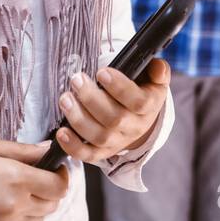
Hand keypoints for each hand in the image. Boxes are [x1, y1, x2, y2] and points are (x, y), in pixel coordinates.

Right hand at [0, 139, 69, 220]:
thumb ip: (22, 150)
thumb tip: (47, 149)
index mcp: (16, 178)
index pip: (59, 186)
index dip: (62, 178)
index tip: (55, 172)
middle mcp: (14, 205)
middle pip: (51, 205)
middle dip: (48, 192)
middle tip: (34, 182)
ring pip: (36, 220)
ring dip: (32, 208)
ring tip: (11, 196)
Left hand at [54, 58, 170, 161]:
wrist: (140, 121)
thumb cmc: (142, 92)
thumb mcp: (154, 80)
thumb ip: (158, 71)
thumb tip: (158, 66)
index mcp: (149, 107)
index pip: (137, 102)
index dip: (119, 88)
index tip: (101, 72)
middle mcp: (134, 127)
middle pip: (114, 119)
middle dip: (92, 98)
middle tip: (77, 79)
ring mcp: (118, 142)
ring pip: (99, 136)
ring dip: (79, 118)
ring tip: (65, 99)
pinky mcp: (103, 152)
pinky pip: (88, 154)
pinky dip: (73, 146)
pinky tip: (61, 132)